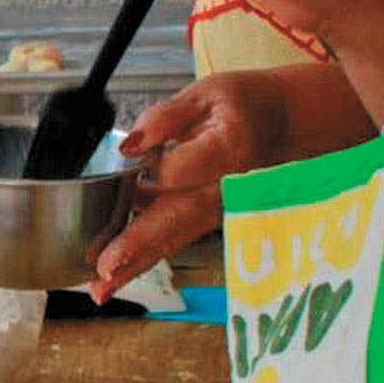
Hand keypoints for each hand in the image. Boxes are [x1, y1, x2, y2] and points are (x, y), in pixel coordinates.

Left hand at [89, 72, 296, 301]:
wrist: (282, 124)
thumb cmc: (244, 107)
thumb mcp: (206, 94)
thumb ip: (165, 117)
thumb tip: (132, 143)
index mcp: (227, 152)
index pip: (178, 170)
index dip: (151, 166)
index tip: (129, 151)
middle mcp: (223, 191)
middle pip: (175, 222)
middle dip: (138, 248)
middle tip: (104, 272)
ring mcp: (215, 211)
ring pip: (171, 240)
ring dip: (135, 266)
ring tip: (100, 288)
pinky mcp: (204, 220)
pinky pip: (171, 239)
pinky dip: (141, 259)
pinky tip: (111, 276)